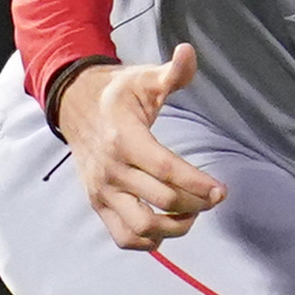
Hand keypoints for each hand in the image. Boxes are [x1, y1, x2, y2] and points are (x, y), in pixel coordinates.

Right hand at [54, 43, 226, 248]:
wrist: (73, 105)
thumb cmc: (118, 93)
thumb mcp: (144, 78)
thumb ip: (172, 72)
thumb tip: (189, 52)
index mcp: (125, 138)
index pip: (166, 171)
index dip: (197, 184)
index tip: (221, 191)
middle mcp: (111, 169)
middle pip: (161, 200)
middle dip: (196, 203)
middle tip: (213, 197)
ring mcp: (102, 190)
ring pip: (142, 227)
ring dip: (174, 227)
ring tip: (191, 213)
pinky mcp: (97, 204)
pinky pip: (123, 237)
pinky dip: (148, 242)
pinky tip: (166, 226)